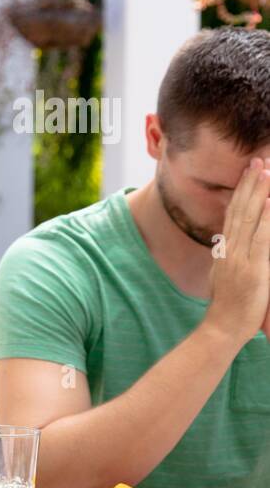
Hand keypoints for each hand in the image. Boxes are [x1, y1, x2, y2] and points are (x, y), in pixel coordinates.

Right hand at [206, 157, 269, 346]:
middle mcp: (230, 249)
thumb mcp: (223, 276)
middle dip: (250, 184)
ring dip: (259, 193)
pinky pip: (262, 238)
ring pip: (250, 218)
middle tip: (258, 160)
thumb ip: (228, 257)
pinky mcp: (254, 268)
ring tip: (266, 171)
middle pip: (240, 209)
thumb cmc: (228, 306)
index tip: (249, 172)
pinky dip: (267, 218)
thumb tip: (227, 243)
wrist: (223, 327)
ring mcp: (241, 257)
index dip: (241, 191)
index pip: (233, 213)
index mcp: (224, 249)